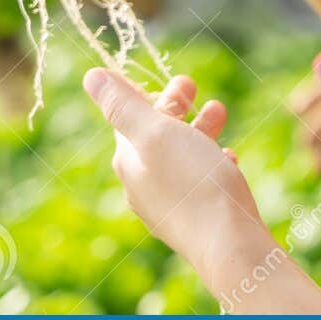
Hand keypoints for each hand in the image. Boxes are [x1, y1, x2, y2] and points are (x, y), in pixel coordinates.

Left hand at [84, 69, 262, 271]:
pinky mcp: (194, 218)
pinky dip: (211, 161)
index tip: (173, 77)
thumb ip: (123, 105)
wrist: (228, 243)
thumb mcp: (155, 134)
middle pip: (154, 137)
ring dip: (197, 130)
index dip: (149, 93)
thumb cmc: (193, 184)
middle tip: (195, 87)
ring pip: (179, 156)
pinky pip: (198, 181)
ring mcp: (169, 205)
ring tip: (219, 113)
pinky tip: (228, 156)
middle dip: (175, 109)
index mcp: (129, 163)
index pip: (129, 118)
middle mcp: (143, 186)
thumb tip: (92, 76)